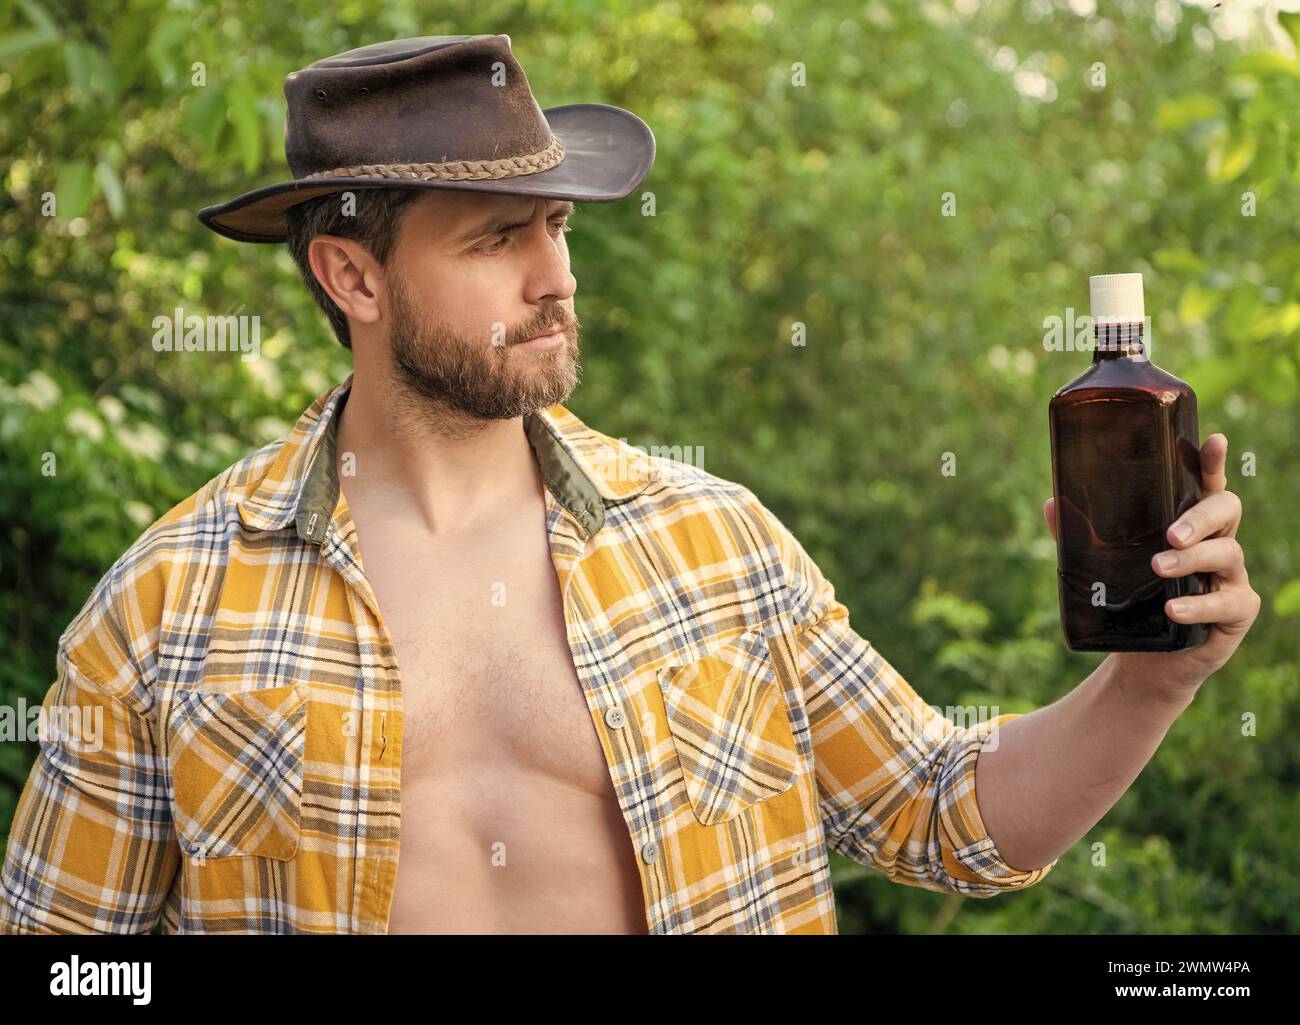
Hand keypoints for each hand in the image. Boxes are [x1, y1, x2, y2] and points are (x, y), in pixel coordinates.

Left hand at [1043, 433, 1260, 698]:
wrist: (1145, 659)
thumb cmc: (1132, 599)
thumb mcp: (1106, 565)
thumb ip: (1082, 536)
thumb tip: (1052, 503)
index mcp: (1191, 521)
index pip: (1206, 484)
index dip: (1212, 462)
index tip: (1213, 439)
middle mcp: (1219, 541)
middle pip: (1225, 510)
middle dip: (1199, 517)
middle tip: (1170, 533)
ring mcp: (1232, 575)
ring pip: (1226, 553)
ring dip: (1191, 559)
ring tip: (1158, 568)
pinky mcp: (1237, 610)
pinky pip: (1227, 603)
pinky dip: (1198, 606)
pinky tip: (1174, 610)